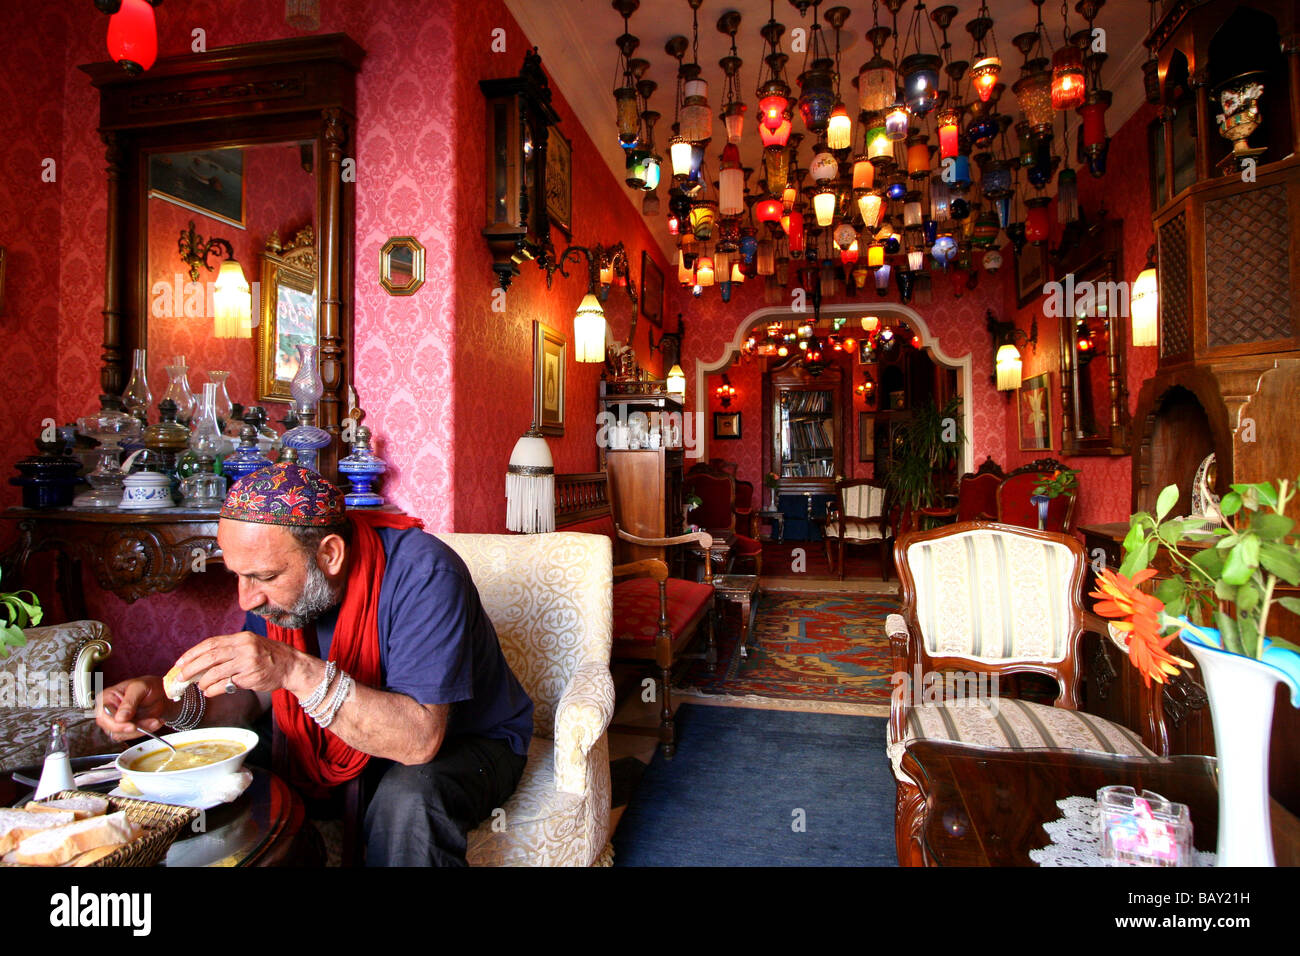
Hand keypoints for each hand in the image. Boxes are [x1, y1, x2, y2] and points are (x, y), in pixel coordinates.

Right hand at [96, 677, 175, 741]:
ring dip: (141, 730)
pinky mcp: (126, 728)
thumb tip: (119, 718)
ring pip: (122, 734)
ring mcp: (117, 721)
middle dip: (132, 728)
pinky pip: (132, 736)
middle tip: (149, 723)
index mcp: (107, 698)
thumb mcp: (140, 688)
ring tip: (154, 720)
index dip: (116, 724)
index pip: (102, 716)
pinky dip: (145, 731)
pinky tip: (154, 722)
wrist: (163, 692)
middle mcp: (109, 711)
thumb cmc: (149, 685)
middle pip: (111, 728)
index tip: (132, 726)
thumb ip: (129, 702)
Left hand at [174, 630, 307, 696]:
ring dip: (203, 681)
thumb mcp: (250, 645)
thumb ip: (229, 650)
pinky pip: (227, 684)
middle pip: (210, 656)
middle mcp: (244, 647)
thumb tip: (202, 661)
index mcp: (241, 638)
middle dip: (192, 668)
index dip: (193, 653)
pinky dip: (214, 690)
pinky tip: (209, 692)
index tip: (180, 662)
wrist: (292, 666)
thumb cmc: (269, 656)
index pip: (211, 643)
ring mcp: (248, 662)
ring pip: (216, 672)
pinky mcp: (251, 677)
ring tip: (199, 686)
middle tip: (181, 677)